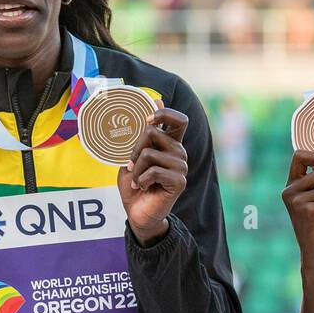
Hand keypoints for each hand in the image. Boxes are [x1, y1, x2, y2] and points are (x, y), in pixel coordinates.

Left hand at [118, 106, 188, 244]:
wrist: (138, 213)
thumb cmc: (135, 184)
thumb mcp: (133, 157)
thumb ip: (141, 135)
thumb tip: (156, 99)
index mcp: (171, 143)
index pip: (178, 119)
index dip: (163, 113)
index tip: (146, 120)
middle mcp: (179, 152)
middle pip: (153, 132)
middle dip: (135, 147)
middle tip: (131, 164)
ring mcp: (181, 167)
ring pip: (149, 153)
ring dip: (136, 169)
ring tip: (137, 179)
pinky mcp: (179, 181)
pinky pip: (153, 172)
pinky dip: (141, 180)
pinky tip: (142, 187)